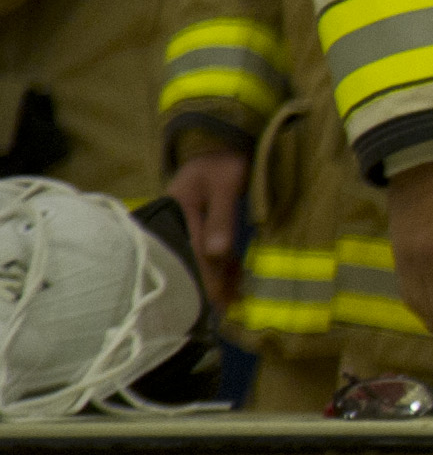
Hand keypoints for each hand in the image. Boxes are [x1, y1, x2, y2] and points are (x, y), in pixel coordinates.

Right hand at [164, 146, 248, 307]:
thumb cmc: (224, 161)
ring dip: (216, 278)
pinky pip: (211, 249)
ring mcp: (189, 223)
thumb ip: (221, 217)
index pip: (191, 251)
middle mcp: (179, 221)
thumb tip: (216, 253)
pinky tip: (234, 284)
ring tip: (229, 306)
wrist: (223, 142)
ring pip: (202, 257)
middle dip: (207, 284)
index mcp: (177, 211)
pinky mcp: (202, 224)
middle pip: (192, 258)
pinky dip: (224, 266)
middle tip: (221, 312)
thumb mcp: (225, 184)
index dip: (204, 277)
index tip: (214, 300)